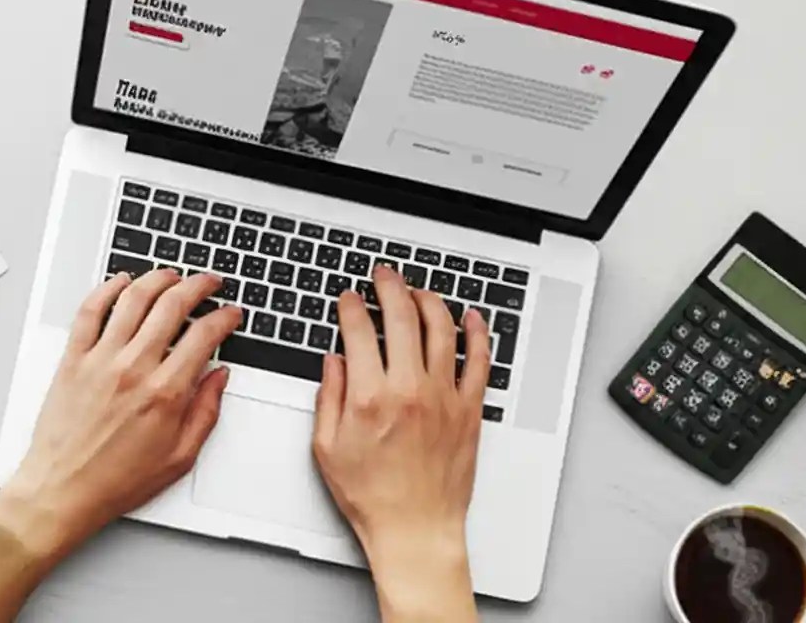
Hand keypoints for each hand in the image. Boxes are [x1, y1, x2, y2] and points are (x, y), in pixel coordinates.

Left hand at [3, 269, 242, 551]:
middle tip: (209, 282)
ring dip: (158, 278)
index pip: (204, 335)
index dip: (224, 317)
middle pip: (172, 305)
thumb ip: (206, 412)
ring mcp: (101, 360)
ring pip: (134, 298)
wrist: (62, 491)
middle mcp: (134, 368)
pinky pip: (90, 311)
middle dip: (198, 285)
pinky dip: (107, 289)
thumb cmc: (116, 481)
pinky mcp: (73, 360)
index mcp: (165, 393)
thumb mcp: (180, 457)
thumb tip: (220, 377)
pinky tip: (120, 282)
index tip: (231, 313)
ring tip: (171, 275)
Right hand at [313, 264, 489, 620]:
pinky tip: (470, 318)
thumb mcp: (326, 447)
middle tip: (384, 276)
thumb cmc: (372, 496)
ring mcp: (444, 398)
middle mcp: (409, 390)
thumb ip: (328, 397)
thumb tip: (333, 361)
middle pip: (402, 318)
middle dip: (389, 287)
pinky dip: (477, 334)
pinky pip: (479, 361)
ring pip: (442, 330)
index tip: (349, 299)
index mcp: (370, 397)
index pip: (360, 331)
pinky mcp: (468, 411)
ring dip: (429, 301)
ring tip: (418, 292)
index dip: (351, 307)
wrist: (415, 529)